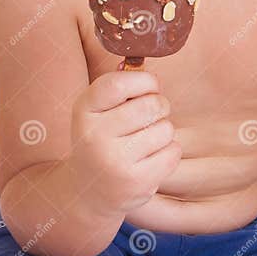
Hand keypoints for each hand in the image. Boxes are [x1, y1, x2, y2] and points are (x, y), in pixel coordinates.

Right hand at [70, 69, 181, 215]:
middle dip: (159, 106)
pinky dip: (168, 152)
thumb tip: (136, 62)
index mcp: (84, 110)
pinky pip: (172, 152)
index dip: (144, 80)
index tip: (149, 87)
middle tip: (150, 116)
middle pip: (151, 104)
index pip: (120, 83)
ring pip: (166, 128)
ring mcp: (115, 161)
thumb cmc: (100, 139)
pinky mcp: (136, 182)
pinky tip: (150, 158)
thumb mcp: (96, 111)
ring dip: (163, 131)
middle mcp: (95, 135)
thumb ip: (117, 86)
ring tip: (145, 141)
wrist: (87, 193)